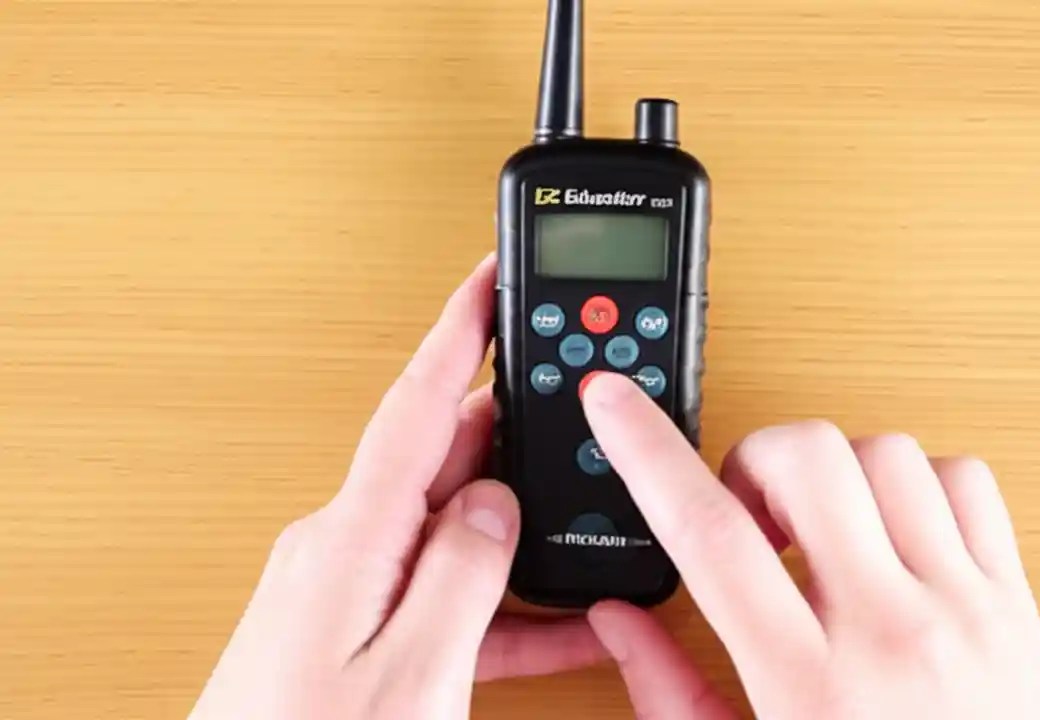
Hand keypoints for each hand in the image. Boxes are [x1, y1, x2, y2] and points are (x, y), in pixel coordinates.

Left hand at [190, 255, 604, 719]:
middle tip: (572, 402)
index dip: (459, 330)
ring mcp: (351, 583)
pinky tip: (557, 616)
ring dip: (516, 521)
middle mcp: (347, 544)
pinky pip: (441, 590)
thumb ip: (462, 575)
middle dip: (513, 426)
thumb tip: (494, 500)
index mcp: (353, 536)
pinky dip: (498, 597)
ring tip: (582, 514)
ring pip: (452, 526)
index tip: (491, 276)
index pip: (417, 405)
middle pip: (444, 458)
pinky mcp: (358, 623)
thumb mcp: (412, 670)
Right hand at [582, 373, 1039, 718]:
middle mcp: (892, 630)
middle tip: (750, 514)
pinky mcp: (1013, 600)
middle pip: (810, 460)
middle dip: (757, 458)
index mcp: (809, 684)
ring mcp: (963, 606)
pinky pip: (966, 480)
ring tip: (821, 531)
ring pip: (888, 453)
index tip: (613, 403)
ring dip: (835, 471)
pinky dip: (916, 481)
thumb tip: (619, 620)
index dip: (648, 453)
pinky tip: (889, 532)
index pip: (710, 535)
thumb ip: (671, 694)